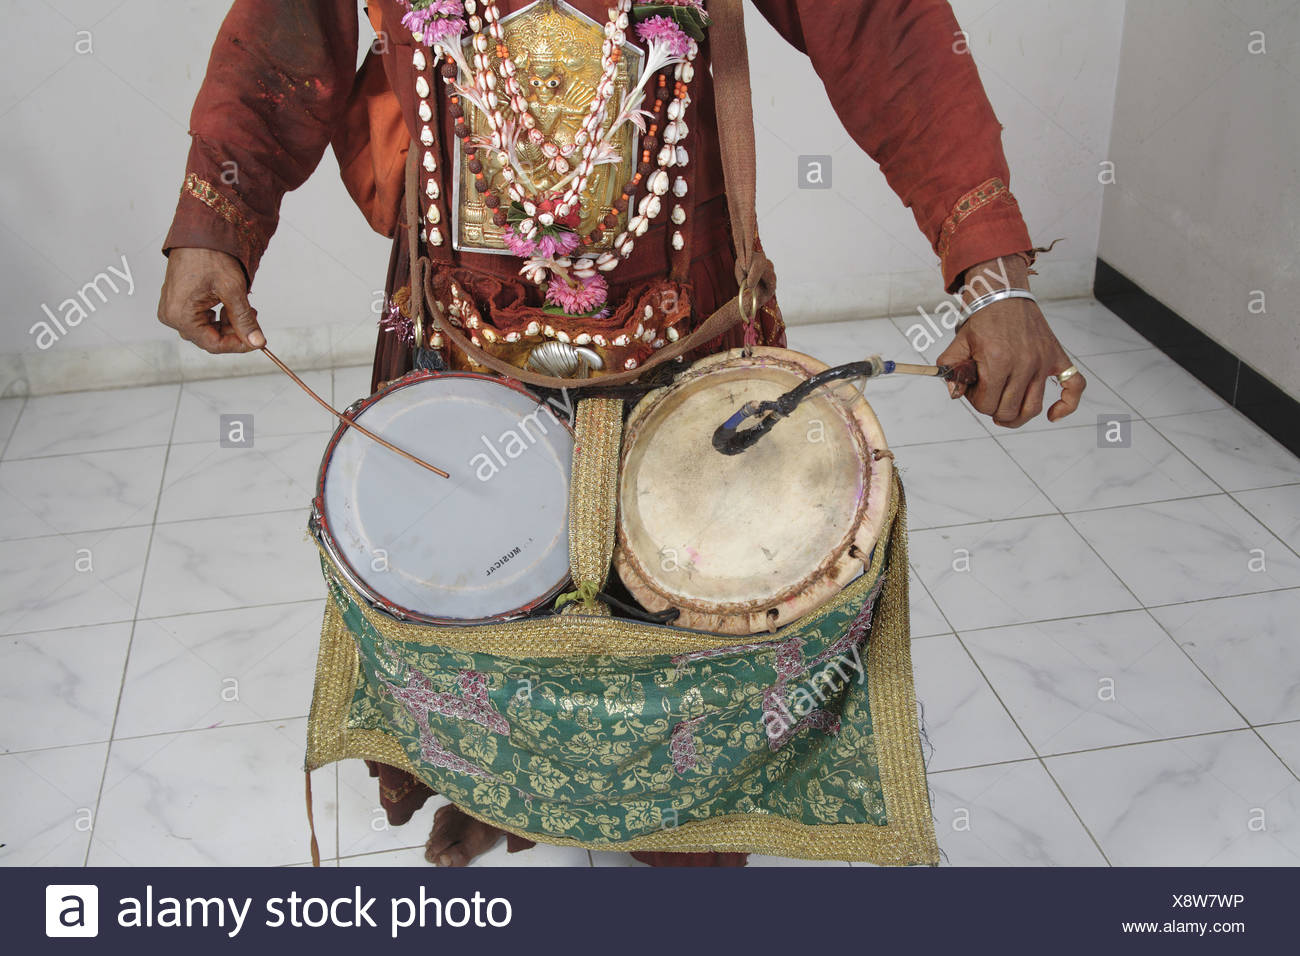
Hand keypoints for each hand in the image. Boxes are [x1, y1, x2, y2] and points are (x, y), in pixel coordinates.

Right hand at [157, 248, 264, 352]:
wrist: (199, 232)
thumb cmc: (210, 254)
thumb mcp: (232, 290)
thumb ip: (244, 320)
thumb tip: (256, 341)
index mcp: (180, 315)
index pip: (213, 344)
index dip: (238, 344)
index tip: (257, 340)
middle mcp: (171, 315)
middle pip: (209, 338)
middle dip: (234, 330)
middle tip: (252, 316)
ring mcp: (173, 308)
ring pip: (207, 329)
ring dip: (228, 323)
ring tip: (244, 308)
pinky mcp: (178, 302)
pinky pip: (201, 318)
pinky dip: (219, 316)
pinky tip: (230, 304)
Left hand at [936, 258, 1085, 427]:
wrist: (1004, 295)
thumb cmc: (983, 321)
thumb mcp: (959, 343)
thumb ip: (950, 369)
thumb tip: (955, 393)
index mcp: (998, 360)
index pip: (986, 404)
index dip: (976, 402)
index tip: (974, 390)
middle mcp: (1024, 363)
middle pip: (1008, 410)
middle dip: (992, 409)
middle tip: (987, 396)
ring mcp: (1043, 362)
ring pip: (1033, 407)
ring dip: (1017, 417)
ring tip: (1005, 414)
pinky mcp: (1057, 358)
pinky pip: (1074, 387)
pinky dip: (1067, 406)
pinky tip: (1053, 416)